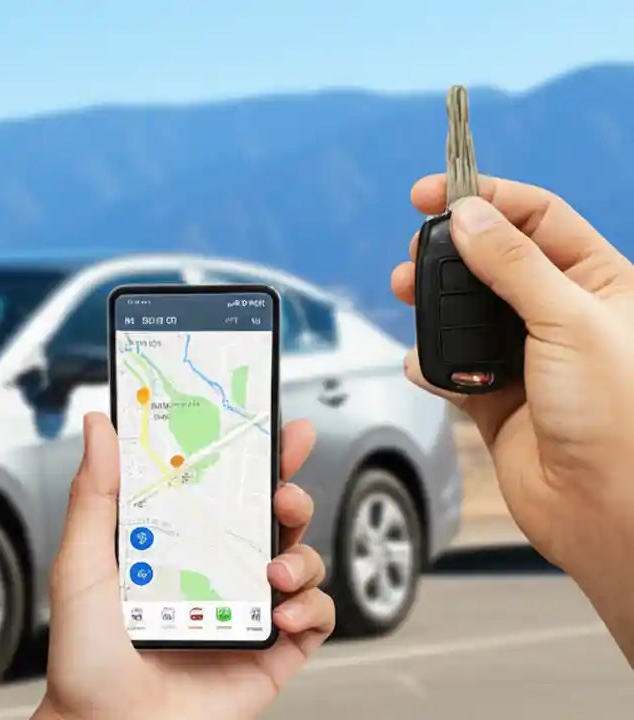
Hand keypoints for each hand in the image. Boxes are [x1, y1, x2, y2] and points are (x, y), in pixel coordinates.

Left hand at [34, 413, 332, 719]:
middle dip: (291, 494)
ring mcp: (246, 612)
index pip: (222, 489)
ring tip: (273, 568)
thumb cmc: (84, 657)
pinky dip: (312, 607)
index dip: (253, 455)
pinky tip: (282, 612)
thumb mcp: (83, 565)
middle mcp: (217, 573)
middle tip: (283, 492)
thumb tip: (99, 425)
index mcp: (177, 544)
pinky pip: (316, 620)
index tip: (275, 425)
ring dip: (303, 553)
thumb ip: (94, 495)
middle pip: (272, 519)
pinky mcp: (270, 654)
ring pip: (302, 562)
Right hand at [392, 175, 633, 662]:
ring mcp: (526, 355)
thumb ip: (511, 263)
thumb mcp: (569, 319)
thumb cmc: (618, 415)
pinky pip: (450, 366)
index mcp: (600, 282)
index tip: (433, 193)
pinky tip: (425, 364)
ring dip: (431, 304)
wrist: (607, 507)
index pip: (537, 217)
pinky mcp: (495, 396)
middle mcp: (562, 313)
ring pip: (464, 311)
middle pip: (492, 259)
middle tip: (415, 251)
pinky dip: (430, 363)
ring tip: (406, 295)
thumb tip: (467, 215)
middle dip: (448, 250)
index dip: (485, 197)